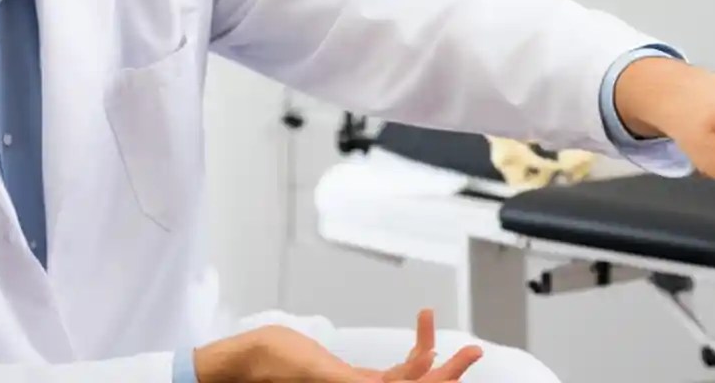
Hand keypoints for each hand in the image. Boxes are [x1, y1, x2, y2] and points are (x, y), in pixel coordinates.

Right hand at [194, 310, 481, 382]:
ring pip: (406, 382)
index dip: (444, 379)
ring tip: (445, 336)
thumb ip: (353, 381)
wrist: (241, 361)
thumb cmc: (269, 364)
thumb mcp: (316, 368)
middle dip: (447, 372)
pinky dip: (408, 359)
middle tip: (473, 350)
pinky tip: (421, 345)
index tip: (469, 355)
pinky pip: (390, 377)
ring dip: (428, 360)